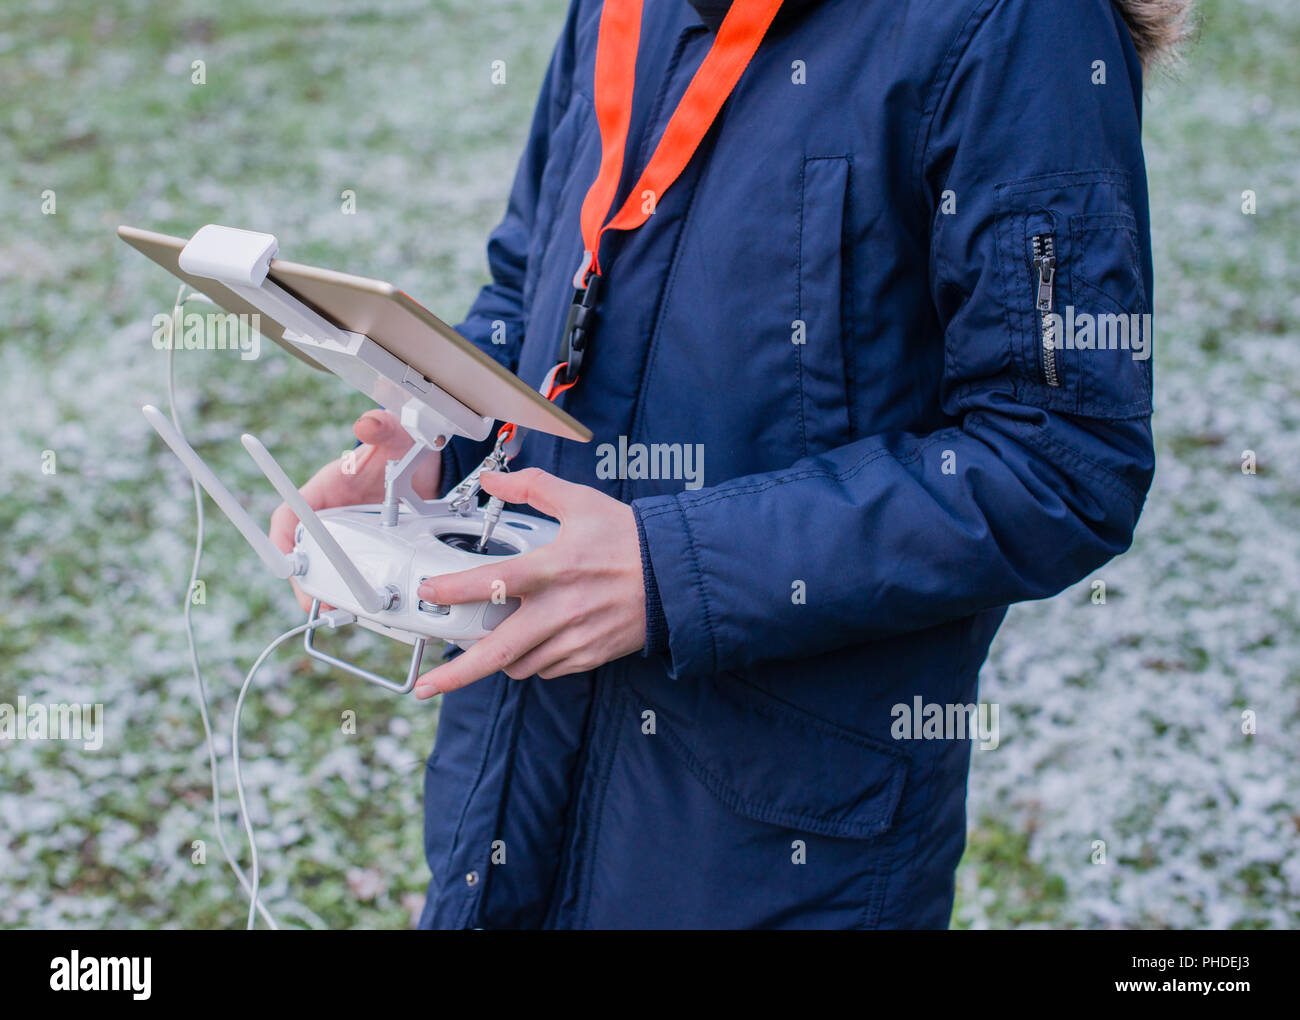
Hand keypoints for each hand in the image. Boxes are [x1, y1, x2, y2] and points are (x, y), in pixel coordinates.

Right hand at [269, 409, 440, 610]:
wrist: (429, 464)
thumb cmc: (402, 445)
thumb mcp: (395, 433)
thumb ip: (381, 426)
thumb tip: (368, 424)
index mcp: (325, 490)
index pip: (289, 516)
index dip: (281, 539)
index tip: (285, 562)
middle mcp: (332, 515)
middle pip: (304, 554)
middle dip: (304, 581)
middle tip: (314, 604)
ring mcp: (349, 535)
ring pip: (327, 570)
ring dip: (328, 593)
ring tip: (337, 613)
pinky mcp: (369, 549)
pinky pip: (354, 574)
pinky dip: (355, 592)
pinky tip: (363, 609)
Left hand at [413, 468, 645, 696]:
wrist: (677, 575)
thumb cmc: (629, 538)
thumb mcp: (581, 502)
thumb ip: (532, 488)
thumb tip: (493, 480)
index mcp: (552, 569)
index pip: (491, 583)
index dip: (453, 590)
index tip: (428, 593)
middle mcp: (560, 610)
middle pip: (497, 653)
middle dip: (456, 675)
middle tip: (426, 687)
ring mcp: (575, 638)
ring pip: (519, 666)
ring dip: (497, 661)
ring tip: (486, 647)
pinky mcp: (590, 656)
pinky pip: (548, 669)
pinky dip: (532, 662)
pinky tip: (532, 644)